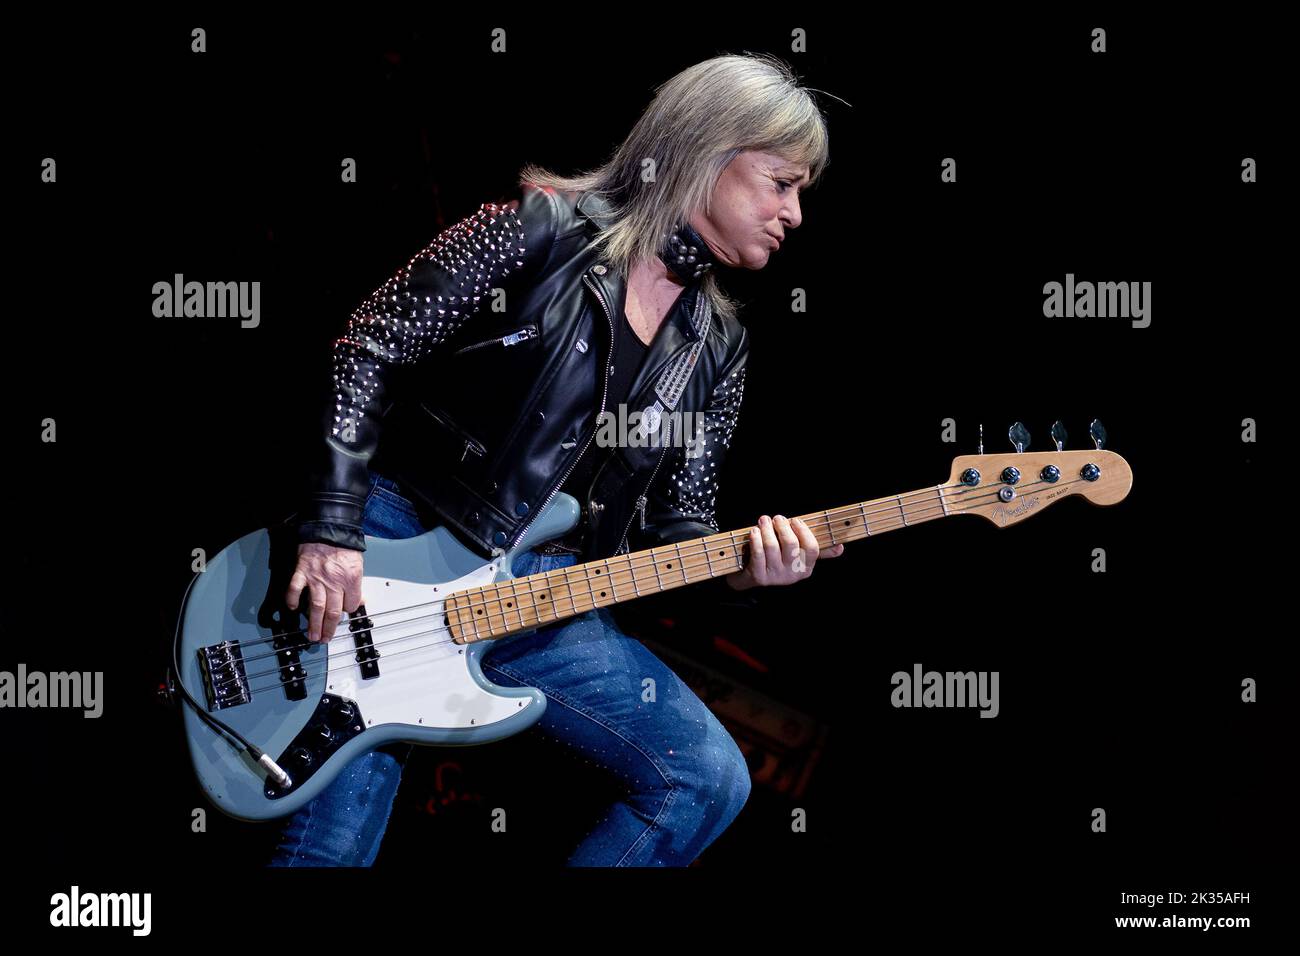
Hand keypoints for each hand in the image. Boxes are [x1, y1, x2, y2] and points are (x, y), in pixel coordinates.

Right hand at [285, 542, 364, 641]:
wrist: (329, 526)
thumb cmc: (343, 544)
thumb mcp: (358, 564)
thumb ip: (356, 585)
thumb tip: (359, 601)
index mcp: (351, 579)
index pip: (350, 605)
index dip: (347, 611)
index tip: (342, 614)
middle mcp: (334, 581)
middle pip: (333, 612)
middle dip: (329, 629)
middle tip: (324, 639)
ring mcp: (317, 577)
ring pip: (316, 607)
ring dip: (313, 623)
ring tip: (312, 635)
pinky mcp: (302, 571)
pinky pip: (295, 589)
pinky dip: (292, 600)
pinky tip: (292, 608)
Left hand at [726, 514, 844, 590]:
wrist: (752, 577)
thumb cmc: (778, 559)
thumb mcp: (798, 555)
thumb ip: (818, 550)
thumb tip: (841, 547)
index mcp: (806, 568)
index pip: (812, 548)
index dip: (803, 531)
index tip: (795, 520)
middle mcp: (793, 575)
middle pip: (791, 544)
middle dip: (782, 526)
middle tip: (776, 518)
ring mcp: (775, 576)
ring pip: (772, 546)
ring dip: (766, 529)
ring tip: (764, 520)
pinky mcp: (759, 576)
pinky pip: (758, 553)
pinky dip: (755, 539)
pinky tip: (754, 531)